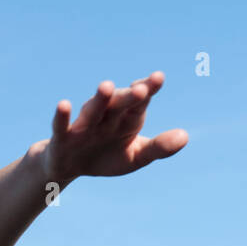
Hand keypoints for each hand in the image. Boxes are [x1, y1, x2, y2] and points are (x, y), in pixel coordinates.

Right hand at [44, 73, 187, 183]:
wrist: (68, 167)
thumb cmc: (105, 157)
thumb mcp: (135, 157)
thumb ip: (159, 147)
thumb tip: (185, 136)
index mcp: (126, 119)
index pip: (139, 103)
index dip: (148, 89)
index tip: (158, 78)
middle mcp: (106, 117)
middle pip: (119, 104)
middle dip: (129, 96)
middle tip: (141, 89)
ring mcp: (84, 125)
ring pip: (93, 110)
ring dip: (99, 99)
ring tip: (106, 86)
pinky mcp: (62, 137)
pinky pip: (61, 125)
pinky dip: (62, 116)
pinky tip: (64, 104)